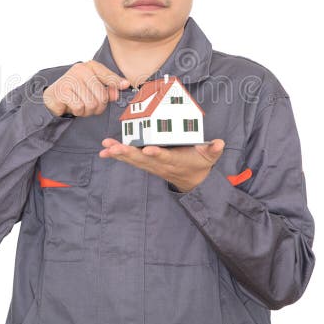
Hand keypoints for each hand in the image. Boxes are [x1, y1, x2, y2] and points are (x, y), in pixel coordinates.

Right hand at [43, 60, 130, 116]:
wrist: (53, 97)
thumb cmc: (76, 92)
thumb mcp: (94, 88)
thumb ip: (109, 88)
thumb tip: (124, 86)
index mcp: (91, 67)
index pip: (108, 75)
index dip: (117, 82)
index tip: (126, 85)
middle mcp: (81, 69)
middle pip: (102, 95)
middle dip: (99, 106)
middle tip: (91, 106)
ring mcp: (71, 78)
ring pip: (91, 103)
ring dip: (88, 111)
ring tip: (81, 106)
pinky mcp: (63, 90)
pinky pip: (80, 107)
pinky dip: (78, 112)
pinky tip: (73, 107)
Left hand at [99, 138, 225, 191]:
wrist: (191, 180)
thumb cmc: (199, 163)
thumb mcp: (209, 157)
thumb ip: (213, 150)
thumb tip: (219, 143)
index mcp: (175, 160)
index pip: (165, 157)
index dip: (156, 154)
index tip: (148, 150)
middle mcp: (160, 164)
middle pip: (143, 160)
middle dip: (128, 154)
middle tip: (115, 148)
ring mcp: (151, 165)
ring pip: (133, 160)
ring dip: (119, 154)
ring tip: (106, 148)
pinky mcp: (145, 164)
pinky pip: (130, 160)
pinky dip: (117, 156)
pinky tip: (104, 151)